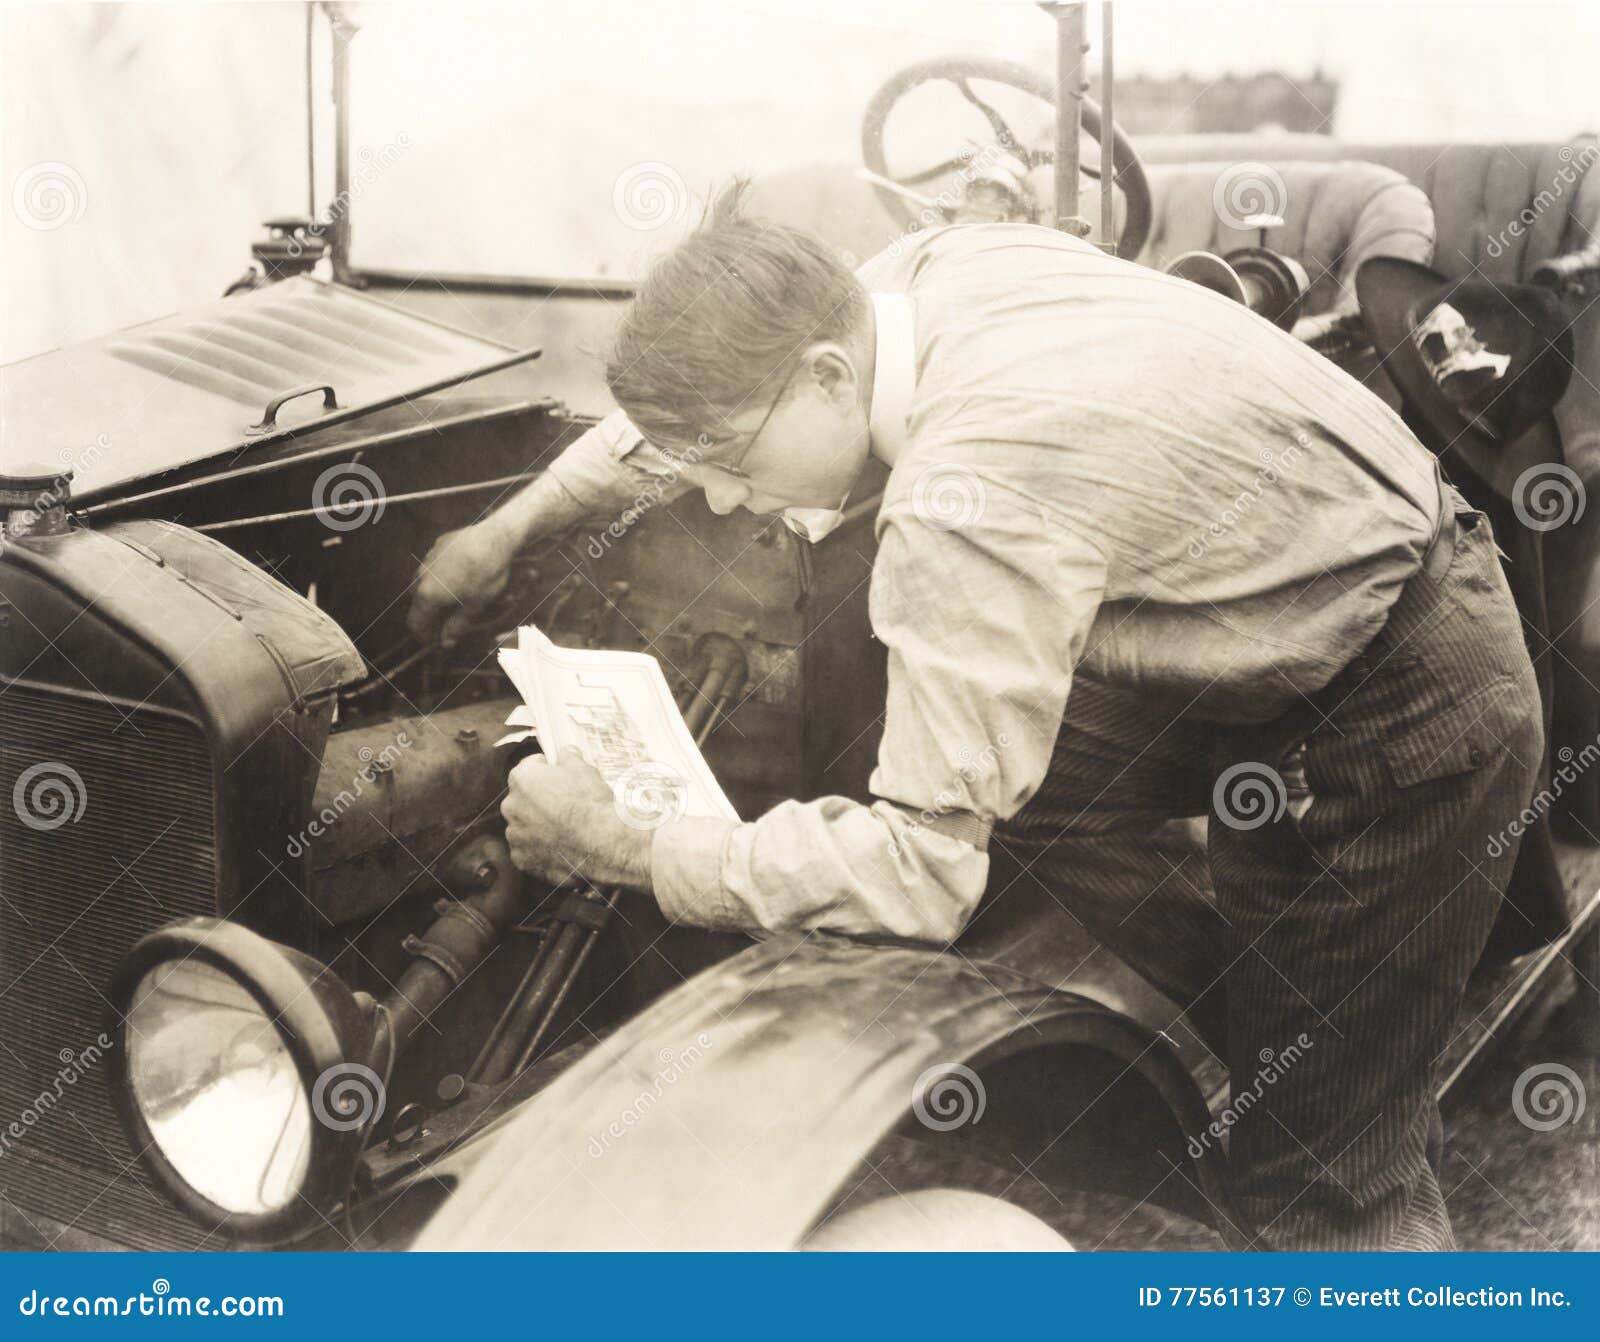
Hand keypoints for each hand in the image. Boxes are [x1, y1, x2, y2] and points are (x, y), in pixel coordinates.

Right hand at [407, 521, 513, 644]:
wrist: (494, 538)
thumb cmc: (486, 574)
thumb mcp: (475, 605)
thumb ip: (457, 625)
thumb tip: (446, 643)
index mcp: (427, 594)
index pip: (414, 622)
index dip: (422, 636)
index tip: (433, 642)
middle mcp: (421, 576)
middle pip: (416, 602)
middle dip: (426, 615)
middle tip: (442, 623)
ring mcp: (428, 558)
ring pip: (422, 581)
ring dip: (431, 594)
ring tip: (450, 600)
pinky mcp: (438, 545)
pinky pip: (433, 565)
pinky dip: (439, 575)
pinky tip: (457, 576)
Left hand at [501, 749, 653, 889]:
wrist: (601, 845)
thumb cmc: (591, 803)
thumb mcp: (585, 770)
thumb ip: (569, 758)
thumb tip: (566, 752)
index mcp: (522, 779)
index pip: (530, 767)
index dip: (547, 771)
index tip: (561, 777)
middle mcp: (511, 806)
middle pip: (524, 799)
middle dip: (540, 800)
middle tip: (566, 806)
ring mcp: (515, 835)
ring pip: (525, 826)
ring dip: (539, 826)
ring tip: (566, 830)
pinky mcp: (522, 859)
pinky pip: (529, 851)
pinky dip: (541, 850)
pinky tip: (562, 848)